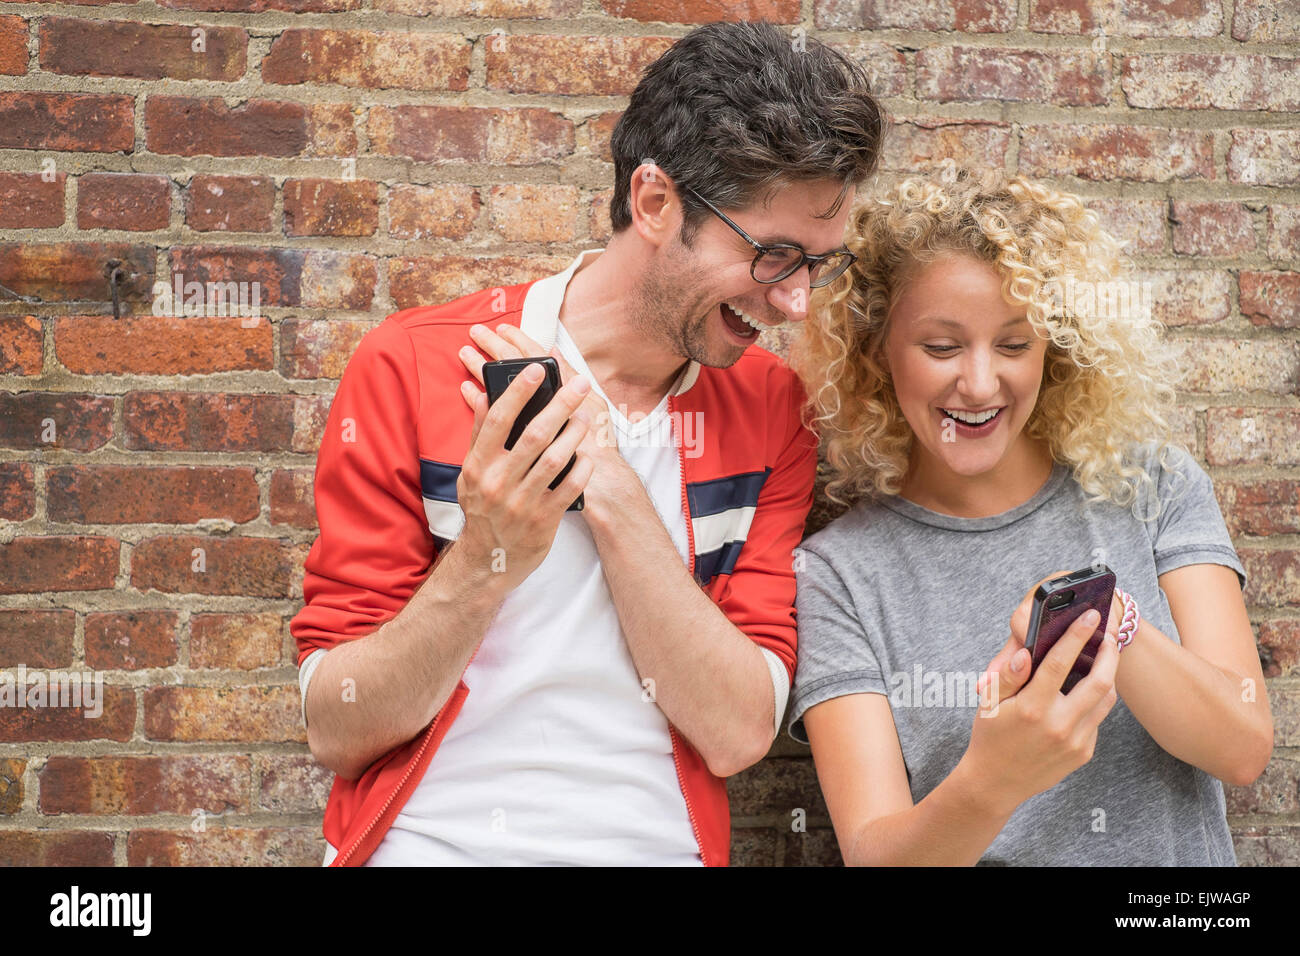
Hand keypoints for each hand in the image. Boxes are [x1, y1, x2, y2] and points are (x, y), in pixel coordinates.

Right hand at [458, 322, 634, 513]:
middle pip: (534, 434)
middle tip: (579, 384)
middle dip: (561, 404)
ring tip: (586, 416)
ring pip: (555, 458)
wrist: (488, 560)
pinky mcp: (543, 520)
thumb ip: (480, 436)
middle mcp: (498, 482)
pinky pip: (569, 487)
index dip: (519, 391)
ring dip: (575, 433)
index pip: (499, 419)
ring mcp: (521, 502)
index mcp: (478, 465)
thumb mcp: (470, 473)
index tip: (537, 369)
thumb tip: (484, 395)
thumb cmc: (483, 509)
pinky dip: (581, 468)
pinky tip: (588, 455)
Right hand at [963, 588, 1119, 813]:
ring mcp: (1075, 741)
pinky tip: (1083, 693)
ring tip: (1102, 660)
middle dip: (1109, 654)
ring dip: (1107, 676)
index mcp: (1032, 708)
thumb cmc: (990, 736)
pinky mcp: (1083, 753)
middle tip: (1108, 637)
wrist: (996, 783)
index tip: (1090, 616)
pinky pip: (1097, 720)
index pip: (1060, 663)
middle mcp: (1058, 725)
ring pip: (1105, 700)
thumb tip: (1026, 652)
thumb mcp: (990, 703)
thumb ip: (1008, 676)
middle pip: (1099, 681)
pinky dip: (1094, 702)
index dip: (1076, 635)